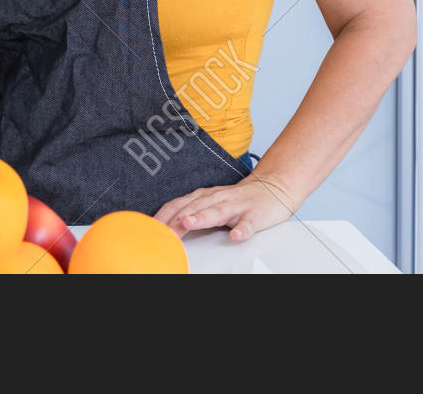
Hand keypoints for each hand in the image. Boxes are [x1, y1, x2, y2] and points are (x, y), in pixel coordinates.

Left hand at [154, 171, 300, 241]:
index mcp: (205, 197)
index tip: (150, 227)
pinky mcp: (255, 214)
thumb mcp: (211, 204)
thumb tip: (165, 227)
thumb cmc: (237, 200)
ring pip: (218, 211)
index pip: (179, 204)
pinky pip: (248, 222)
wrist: (272, 188)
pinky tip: (236, 235)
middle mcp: (218, 198)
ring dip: (202, 217)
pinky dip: (242, 229)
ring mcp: (237, 205)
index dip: (164, 215)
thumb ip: (191, 213)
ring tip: (189, 224)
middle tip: (164, 231)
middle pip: (194, 207)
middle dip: (177, 219)